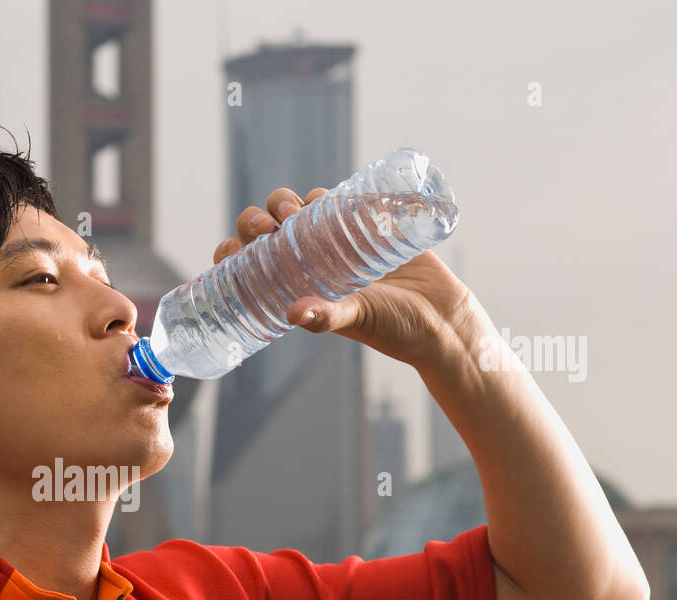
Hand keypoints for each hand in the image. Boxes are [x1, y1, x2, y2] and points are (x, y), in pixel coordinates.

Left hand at [215, 186, 484, 369]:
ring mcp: (337, 241)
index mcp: (296, 287)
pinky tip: (331, 196)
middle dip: (257, 220)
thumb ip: (327, 317)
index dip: (234, 251)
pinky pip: (341, 199)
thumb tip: (293, 314)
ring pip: (297, 210)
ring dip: (287, 202)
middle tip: (267, 227)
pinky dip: (332, 193)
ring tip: (297, 211)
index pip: (250, 265)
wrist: (443, 318)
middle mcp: (310, 263)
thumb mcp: (357, 320)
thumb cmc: (394, 329)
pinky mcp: (368, 224)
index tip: (234, 249)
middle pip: (267, 230)